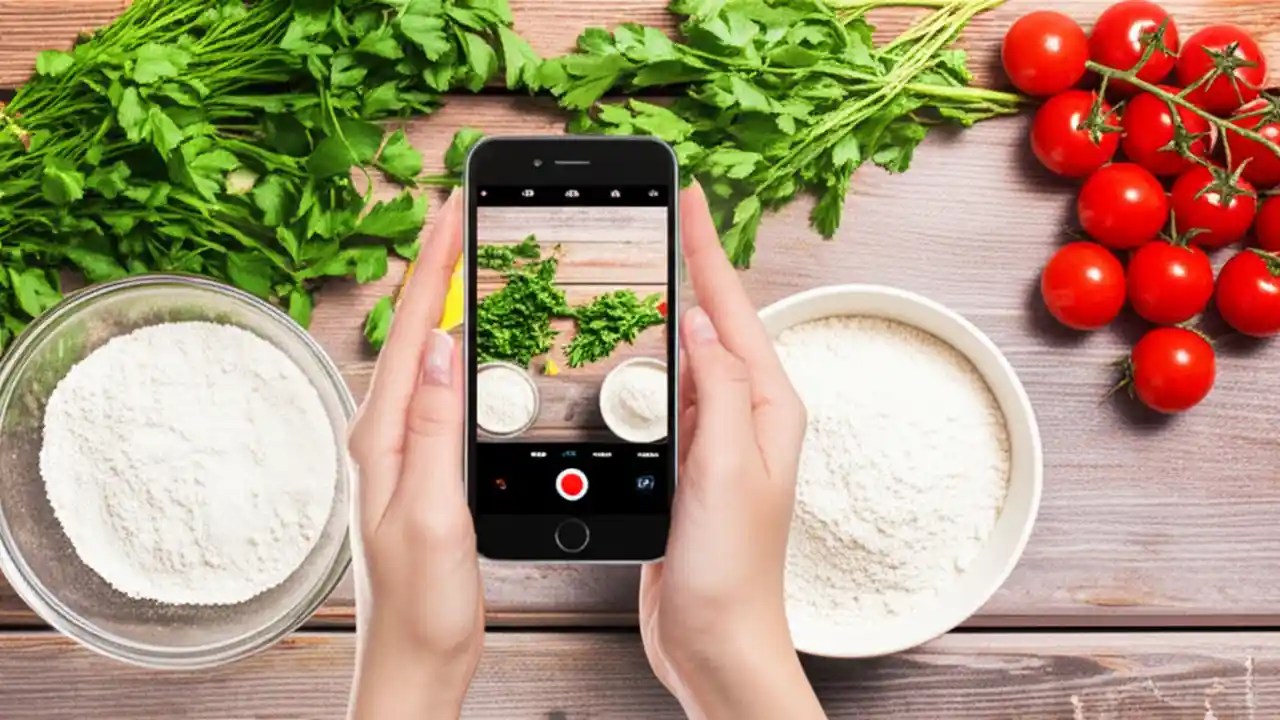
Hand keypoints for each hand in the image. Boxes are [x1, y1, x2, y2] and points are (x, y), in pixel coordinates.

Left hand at [346, 190, 482, 719]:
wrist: (417, 659)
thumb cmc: (422, 603)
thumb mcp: (435, 513)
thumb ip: (436, 430)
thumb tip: (443, 347)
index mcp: (383, 438)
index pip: (412, 332)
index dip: (432, 265)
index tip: (449, 211)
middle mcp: (383, 436)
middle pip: (412, 331)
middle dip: (433, 265)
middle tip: (457, 212)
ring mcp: (400, 450)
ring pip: (422, 355)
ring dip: (440, 300)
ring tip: (460, 255)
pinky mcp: (420, 467)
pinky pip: (435, 389)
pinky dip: (451, 348)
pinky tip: (465, 340)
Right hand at [638, 184, 823, 719]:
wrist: (715, 639)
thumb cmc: (734, 570)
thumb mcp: (727, 468)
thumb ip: (717, 390)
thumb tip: (699, 323)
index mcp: (766, 406)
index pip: (731, 309)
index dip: (707, 249)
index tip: (689, 197)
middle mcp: (743, 416)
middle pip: (710, 322)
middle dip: (685, 267)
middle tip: (659, 219)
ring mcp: (712, 440)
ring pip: (681, 357)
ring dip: (659, 313)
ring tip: (637, 268)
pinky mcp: (682, 464)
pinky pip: (660, 398)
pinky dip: (639, 367)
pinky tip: (620, 355)